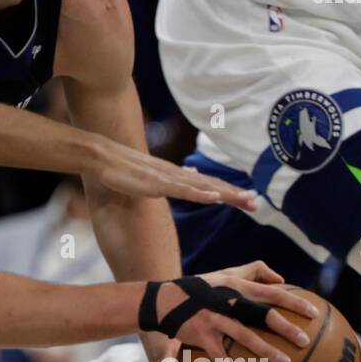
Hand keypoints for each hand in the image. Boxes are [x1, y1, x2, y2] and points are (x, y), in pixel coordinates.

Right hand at [90, 136, 259, 210]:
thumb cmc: (123, 168)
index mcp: (177, 175)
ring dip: (226, 194)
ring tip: (246, 200)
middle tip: (257, 204)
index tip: (249, 200)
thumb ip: (174, 176)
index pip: (208, 185)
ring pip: (203, 188)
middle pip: (212, 186)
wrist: (103, 157)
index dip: (229, 192)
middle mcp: (177, 174)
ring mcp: (168, 178)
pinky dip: (201, 194)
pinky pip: (182, 190)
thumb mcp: (152, 174)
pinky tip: (215, 197)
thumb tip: (193, 173)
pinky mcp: (157, 183)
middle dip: (235, 195)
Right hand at [144, 262, 316, 361]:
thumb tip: (281, 278)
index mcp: (236, 286)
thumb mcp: (225, 273)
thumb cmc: (200, 287)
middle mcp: (227, 301)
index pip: (271, 292)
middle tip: (305, 342)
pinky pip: (219, 358)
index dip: (294, 302)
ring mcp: (214, 318)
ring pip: (244, 335)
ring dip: (265, 350)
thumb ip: (253, 271)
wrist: (163, 300)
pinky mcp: (201, 335)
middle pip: (261, 314)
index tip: (315, 313)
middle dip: (285, 327)